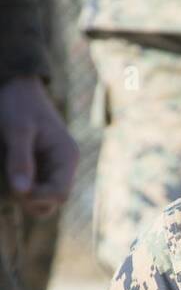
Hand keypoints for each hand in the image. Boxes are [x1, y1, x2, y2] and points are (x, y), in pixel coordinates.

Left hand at [0, 76, 78, 217]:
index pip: (60, 194)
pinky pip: (28, 190)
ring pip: (38, 201)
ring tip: (5, 169)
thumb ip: (20, 159)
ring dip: (19, 194)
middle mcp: (62, 167)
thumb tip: (21, 192)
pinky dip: (14, 186)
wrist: (14, 86)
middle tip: (7, 181)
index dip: (38, 197)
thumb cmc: (18, 102)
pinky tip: (5, 167)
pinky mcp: (37, 171)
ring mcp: (50, 170)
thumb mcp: (17, 128)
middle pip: (51, 203)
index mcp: (66, 157)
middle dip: (28, 199)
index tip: (15, 188)